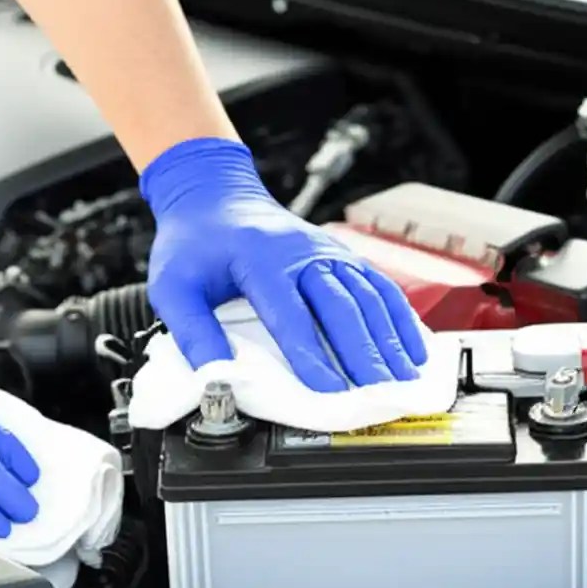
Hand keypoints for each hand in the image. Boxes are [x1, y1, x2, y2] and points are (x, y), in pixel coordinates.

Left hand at [139, 137, 427, 391]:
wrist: (214, 196)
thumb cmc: (193, 243)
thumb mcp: (172, 287)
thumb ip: (192, 333)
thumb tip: (215, 378)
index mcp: (259, 258)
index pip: (290, 312)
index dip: (311, 353)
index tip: (329, 389)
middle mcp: (301, 251)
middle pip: (341, 306)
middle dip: (363, 353)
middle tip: (379, 391)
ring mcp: (327, 251)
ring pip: (368, 296)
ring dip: (389, 339)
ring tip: (404, 378)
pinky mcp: (341, 255)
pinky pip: (379, 286)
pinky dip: (400, 318)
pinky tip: (414, 347)